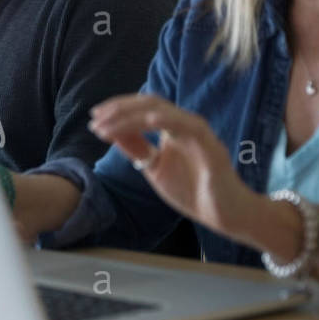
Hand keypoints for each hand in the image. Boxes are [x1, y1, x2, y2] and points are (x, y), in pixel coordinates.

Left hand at [88, 93, 258, 237]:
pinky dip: (169, 120)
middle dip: (119, 109)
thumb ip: (136, 148)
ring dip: (132, 116)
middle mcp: (184, 124)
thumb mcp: (154, 168)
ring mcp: (198, 132)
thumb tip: (110, 131)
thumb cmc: (192, 191)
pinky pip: (190, 126)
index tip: (94, 117)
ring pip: (163, 111)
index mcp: (172, 128)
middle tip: (95, 118)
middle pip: (150, 104)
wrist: (224, 216)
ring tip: (108, 124)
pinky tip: (148, 122)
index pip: (143, 108)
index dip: (118, 109)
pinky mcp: (211, 146)